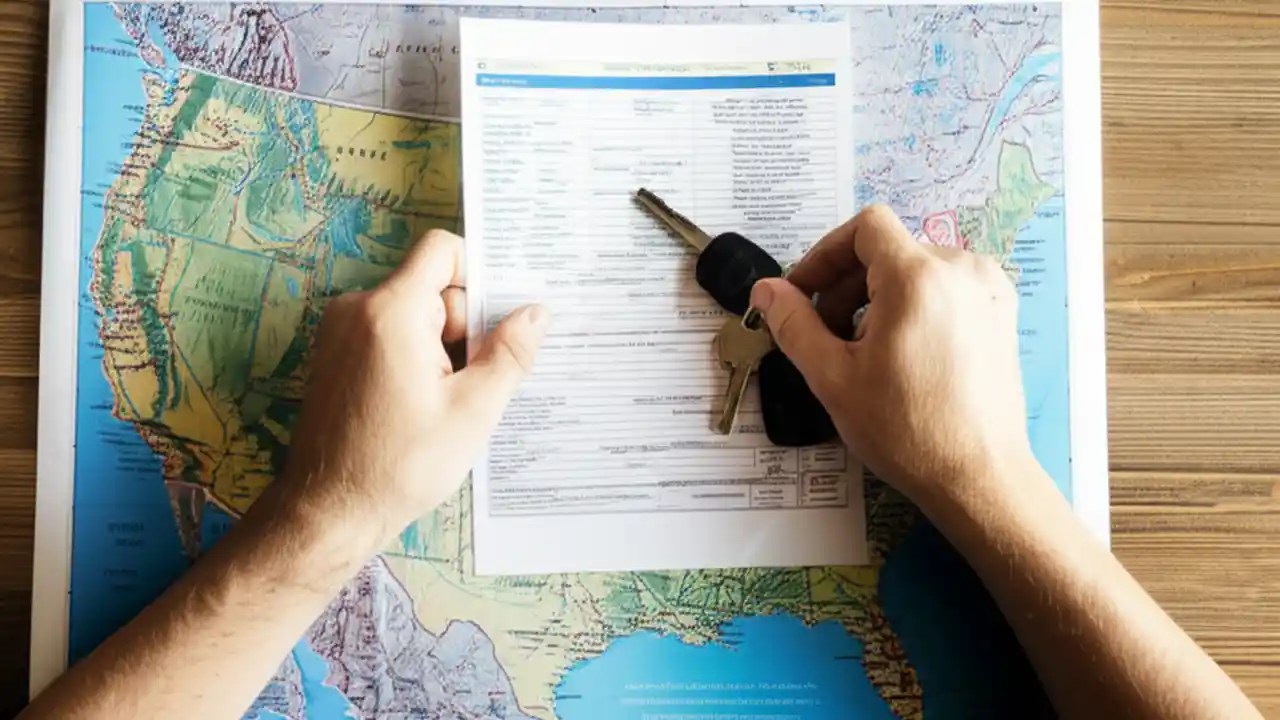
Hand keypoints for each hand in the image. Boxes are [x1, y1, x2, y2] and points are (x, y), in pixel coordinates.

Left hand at [277, 229, 548, 541]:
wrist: (329, 511)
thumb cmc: (399, 465)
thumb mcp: (472, 411)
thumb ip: (509, 354)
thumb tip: (537, 312)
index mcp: (391, 311)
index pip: (442, 250)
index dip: (478, 276)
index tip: (496, 322)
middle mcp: (358, 309)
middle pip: (432, 290)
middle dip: (463, 329)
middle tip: (470, 385)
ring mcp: (341, 333)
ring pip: (414, 318)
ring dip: (441, 351)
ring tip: (444, 405)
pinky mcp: (336, 357)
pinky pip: (390, 338)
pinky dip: (415, 362)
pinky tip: (424, 409)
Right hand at [749, 205, 1034, 509]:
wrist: (978, 477)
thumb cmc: (907, 430)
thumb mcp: (833, 377)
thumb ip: (793, 324)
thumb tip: (765, 290)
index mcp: (918, 276)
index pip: (865, 227)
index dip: (825, 254)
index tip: (805, 293)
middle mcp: (961, 270)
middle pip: (889, 250)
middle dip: (847, 283)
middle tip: (824, 334)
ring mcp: (989, 291)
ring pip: (917, 269)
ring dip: (880, 297)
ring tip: (863, 350)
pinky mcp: (1002, 314)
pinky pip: (947, 288)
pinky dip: (916, 306)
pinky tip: (903, 354)